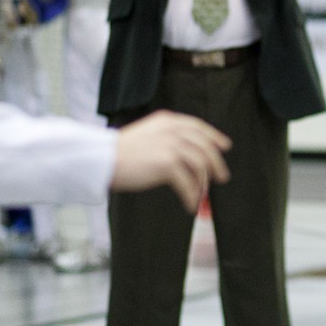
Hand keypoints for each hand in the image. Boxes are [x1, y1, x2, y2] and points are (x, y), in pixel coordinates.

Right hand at [111, 111, 231, 210]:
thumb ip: (167, 137)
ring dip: (204, 183)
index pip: (198, 127)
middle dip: (216, 163)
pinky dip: (191, 195)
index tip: (224, 146)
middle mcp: (172, 130)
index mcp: (167, 121)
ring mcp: (171, 146)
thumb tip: (189, 154)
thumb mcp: (147, 135)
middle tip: (221, 177)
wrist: (101, 160)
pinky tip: (190, 204)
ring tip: (202, 195)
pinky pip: (188, 183)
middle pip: (205, 147)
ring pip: (200, 165)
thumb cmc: (119, 153)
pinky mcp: (167, 163)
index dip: (214, 137)